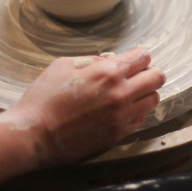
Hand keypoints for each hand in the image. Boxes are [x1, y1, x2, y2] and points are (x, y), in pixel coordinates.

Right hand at [5, 47, 165, 166]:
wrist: (34, 135)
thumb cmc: (44, 97)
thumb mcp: (64, 65)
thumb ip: (93, 60)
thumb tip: (110, 60)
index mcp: (108, 72)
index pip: (144, 57)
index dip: (140, 56)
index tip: (135, 59)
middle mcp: (121, 94)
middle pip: (157, 78)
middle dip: (150, 73)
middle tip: (137, 75)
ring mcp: (121, 116)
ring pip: (153, 100)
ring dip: (144, 94)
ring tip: (129, 94)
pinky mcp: (118, 134)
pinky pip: (140, 120)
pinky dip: (134, 113)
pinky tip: (119, 111)